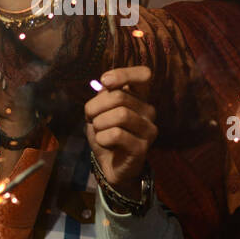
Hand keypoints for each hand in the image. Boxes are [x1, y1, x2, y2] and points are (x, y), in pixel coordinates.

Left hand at [84, 66, 157, 193]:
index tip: (105, 81)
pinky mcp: (142, 148)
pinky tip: (104, 143)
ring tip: (99, 131)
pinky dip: (102, 138)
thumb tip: (105, 84)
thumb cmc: (106, 133)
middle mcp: (149, 111)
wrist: (110, 164)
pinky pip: (117, 135)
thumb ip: (104, 95)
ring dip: (99, 123)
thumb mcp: (100, 110)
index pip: (143, 75)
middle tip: (91, 118)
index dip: (123, 74)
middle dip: (96, 107)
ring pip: (120, 115)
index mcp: (140, 97)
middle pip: (119, 96)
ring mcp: (148, 129)